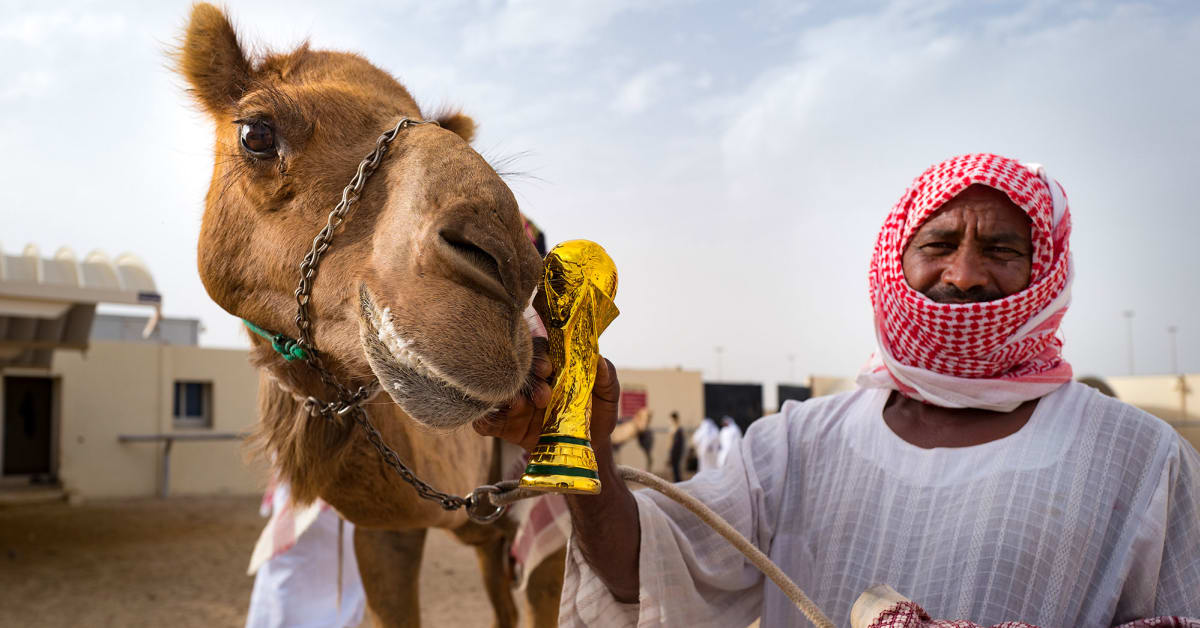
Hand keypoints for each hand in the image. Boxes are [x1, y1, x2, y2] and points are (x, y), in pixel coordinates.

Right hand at [472, 341, 621, 451]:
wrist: (588, 449)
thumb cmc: (598, 415)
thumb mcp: (608, 396)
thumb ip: (607, 377)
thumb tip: (599, 360)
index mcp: (553, 367)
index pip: (540, 350)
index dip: (541, 355)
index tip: (549, 368)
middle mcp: (531, 381)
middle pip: (518, 368)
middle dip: (526, 377)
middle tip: (542, 393)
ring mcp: (517, 403)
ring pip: (500, 392)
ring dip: (506, 396)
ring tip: (520, 405)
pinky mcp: (507, 427)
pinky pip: (485, 421)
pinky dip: (482, 420)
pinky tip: (487, 421)